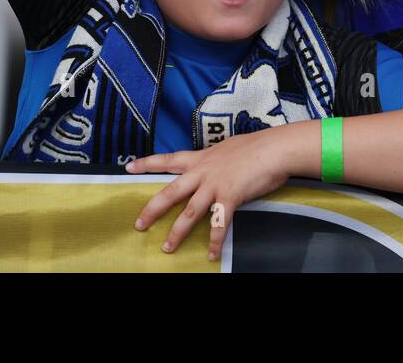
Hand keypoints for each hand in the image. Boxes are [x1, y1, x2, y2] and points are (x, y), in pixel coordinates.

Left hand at [126, 127, 298, 259]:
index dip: (147, 163)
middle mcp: (203, 172)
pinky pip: (218, 224)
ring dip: (177, 233)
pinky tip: (212, 255)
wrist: (274, 149)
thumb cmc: (256, 146)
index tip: (127, 166)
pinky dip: (215, 241)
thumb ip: (215, 159)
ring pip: (189, 213)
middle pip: (170, 192)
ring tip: (167, 248)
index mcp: (200, 158)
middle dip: (152, 210)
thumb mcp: (227, 148)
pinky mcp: (230, 197)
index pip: (168, 159)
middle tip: (138, 224)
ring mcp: (214, 185)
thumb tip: (215, 162)